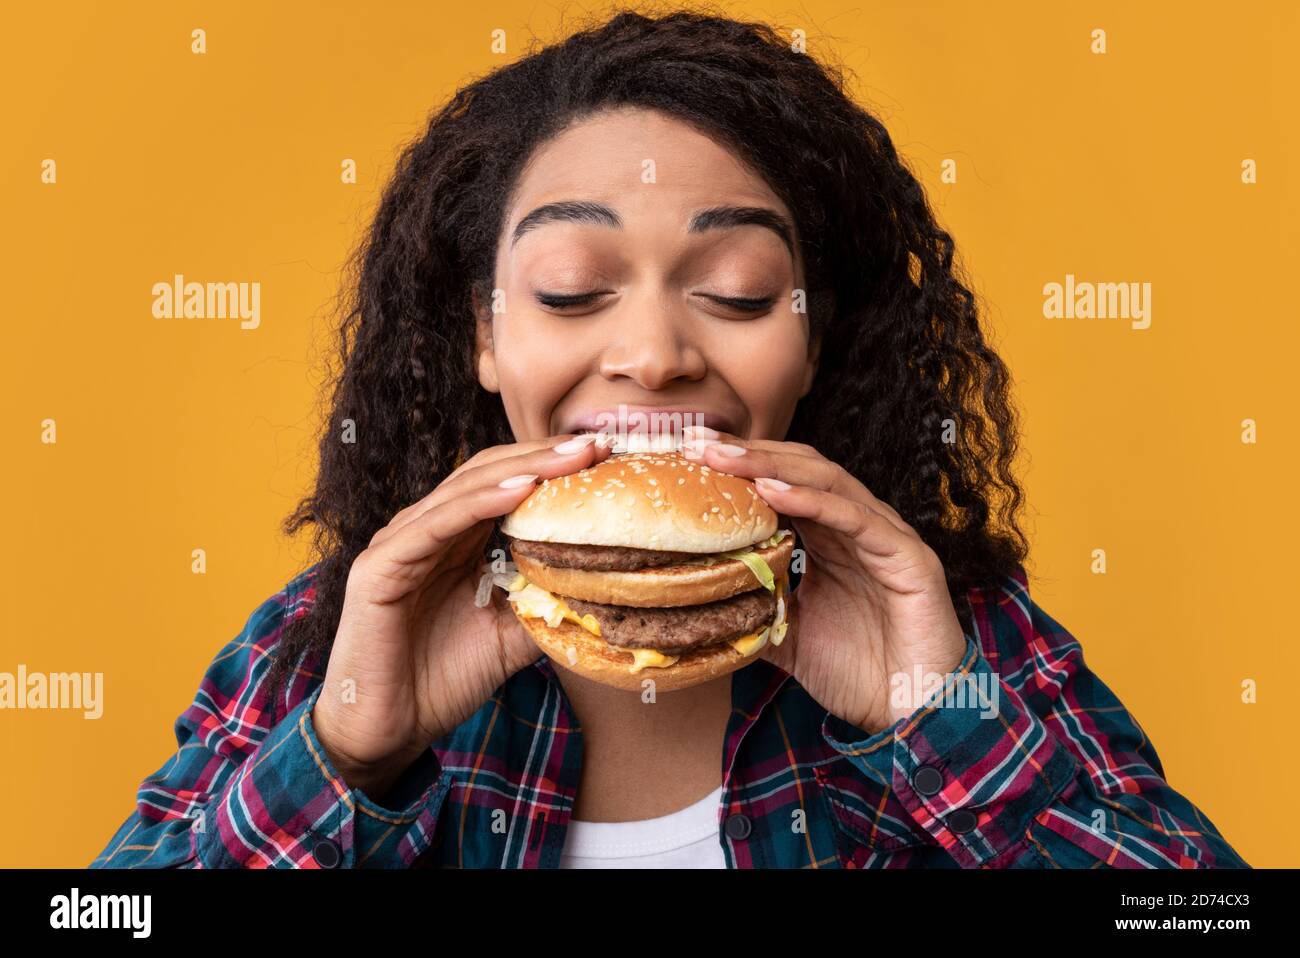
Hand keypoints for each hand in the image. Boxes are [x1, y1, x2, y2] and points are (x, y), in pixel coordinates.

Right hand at [312, 432, 613, 797]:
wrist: (387, 731)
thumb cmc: (444, 680)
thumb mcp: (513, 635)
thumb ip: (546, 603)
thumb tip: (605, 587)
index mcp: (456, 540)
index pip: (508, 485)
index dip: (555, 469)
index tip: (608, 460)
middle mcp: (427, 530)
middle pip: (491, 474)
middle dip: (546, 456)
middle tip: (600, 445)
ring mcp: (399, 543)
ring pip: (466, 490)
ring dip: (523, 470)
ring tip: (571, 458)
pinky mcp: (379, 568)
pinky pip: (435, 524)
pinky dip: (479, 503)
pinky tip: (521, 490)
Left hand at [685, 429, 966, 735]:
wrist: (912, 716)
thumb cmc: (860, 674)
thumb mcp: (788, 638)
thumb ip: (754, 613)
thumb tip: (700, 610)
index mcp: (832, 540)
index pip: (784, 484)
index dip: (740, 467)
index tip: (689, 455)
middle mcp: (858, 528)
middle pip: (800, 470)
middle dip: (748, 453)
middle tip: (697, 442)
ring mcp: (886, 537)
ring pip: (827, 482)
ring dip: (772, 465)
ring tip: (724, 458)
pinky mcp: (908, 557)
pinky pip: (856, 518)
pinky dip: (813, 500)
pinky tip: (772, 490)